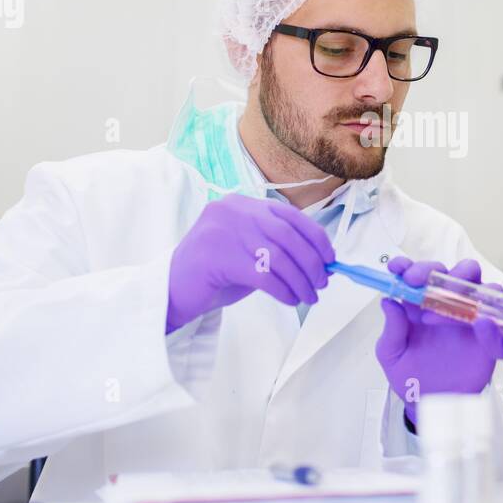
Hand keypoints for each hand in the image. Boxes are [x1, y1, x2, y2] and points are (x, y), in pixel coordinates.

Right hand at [166, 194, 334, 331]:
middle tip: (322, 283)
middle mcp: (232, 210)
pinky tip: (290, 299)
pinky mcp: (216, 257)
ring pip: (278, 256)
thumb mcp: (250, 253)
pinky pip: (263, 274)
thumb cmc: (215, 274)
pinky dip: (283, 289)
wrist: (172, 291)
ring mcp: (222, 231)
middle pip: (287, 235)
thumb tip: (321, 262)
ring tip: (309, 296)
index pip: (290, 215)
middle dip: (312, 261)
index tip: (330, 258)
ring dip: (300, 280)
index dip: (315, 237)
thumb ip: (280, 250)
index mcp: (242, 204)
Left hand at [374, 257, 502, 423]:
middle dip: (434, 269)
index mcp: (419, 305)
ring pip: (476, 282)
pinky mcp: (487, 330)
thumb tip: (388, 302)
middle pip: (450, 271)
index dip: (408, 266)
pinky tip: (473, 320)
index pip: (416, 276)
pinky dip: (488, 307)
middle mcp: (445, 303)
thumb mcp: (392, 356)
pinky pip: (496, 309)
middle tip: (418, 281)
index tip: (398, 268)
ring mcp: (469, 315)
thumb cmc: (411, 378)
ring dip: (461, 283)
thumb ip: (392, 330)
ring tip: (443, 303)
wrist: (435, 404)